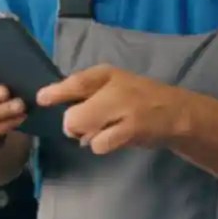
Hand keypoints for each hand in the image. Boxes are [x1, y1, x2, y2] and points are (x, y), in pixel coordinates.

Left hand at [36, 65, 190, 154]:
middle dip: (72, 125)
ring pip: (85, 130)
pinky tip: (115, 139)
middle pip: (74, 115)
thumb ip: (86, 92)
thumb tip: (54, 103)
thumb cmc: (139, 98)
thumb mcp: (113, 85)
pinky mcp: (131, 129)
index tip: (41, 99)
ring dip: (89, 136)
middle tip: (80, 128)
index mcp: (106, 74)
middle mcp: (114, 88)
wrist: (176, 112)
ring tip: (106, 131)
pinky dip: (102, 145)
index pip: (76, 82)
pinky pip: (100, 144)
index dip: (56, 92)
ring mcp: (124, 109)